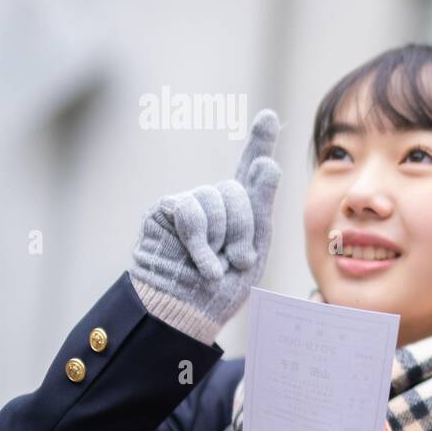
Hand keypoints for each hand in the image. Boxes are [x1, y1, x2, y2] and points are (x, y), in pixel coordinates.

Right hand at [130, 108, 281, 343]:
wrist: (188, 312)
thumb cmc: (222, 289)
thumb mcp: (253, 249)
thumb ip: (260, 207)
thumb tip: (267, 162)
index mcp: (242, 210)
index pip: (250, 170)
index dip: (258, 141)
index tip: (267, 118)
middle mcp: (214, 201)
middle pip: (238, 189)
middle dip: (244, 227)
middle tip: (239, 259)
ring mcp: (188, 203)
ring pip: (215, 197)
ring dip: (222, 237)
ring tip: (216, 265)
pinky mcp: (164, 211)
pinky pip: (189, 209)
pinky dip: (200, 240)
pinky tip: (203, 264)